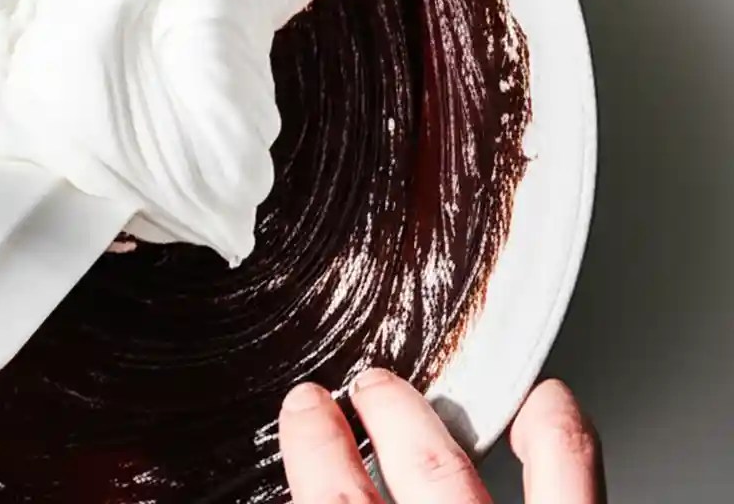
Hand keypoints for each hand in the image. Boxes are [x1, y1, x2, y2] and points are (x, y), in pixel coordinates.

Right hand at [278, 369, 604, 502]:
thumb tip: (308, 489)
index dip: (311, 449)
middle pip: (396, 467)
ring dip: (423, 419)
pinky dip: (559, 438)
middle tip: (365, 385)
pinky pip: (573, 484)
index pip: (330, 503)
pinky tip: (548, 403)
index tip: (304, 414)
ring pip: (454, 471)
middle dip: (376, 415)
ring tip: (401, 390)